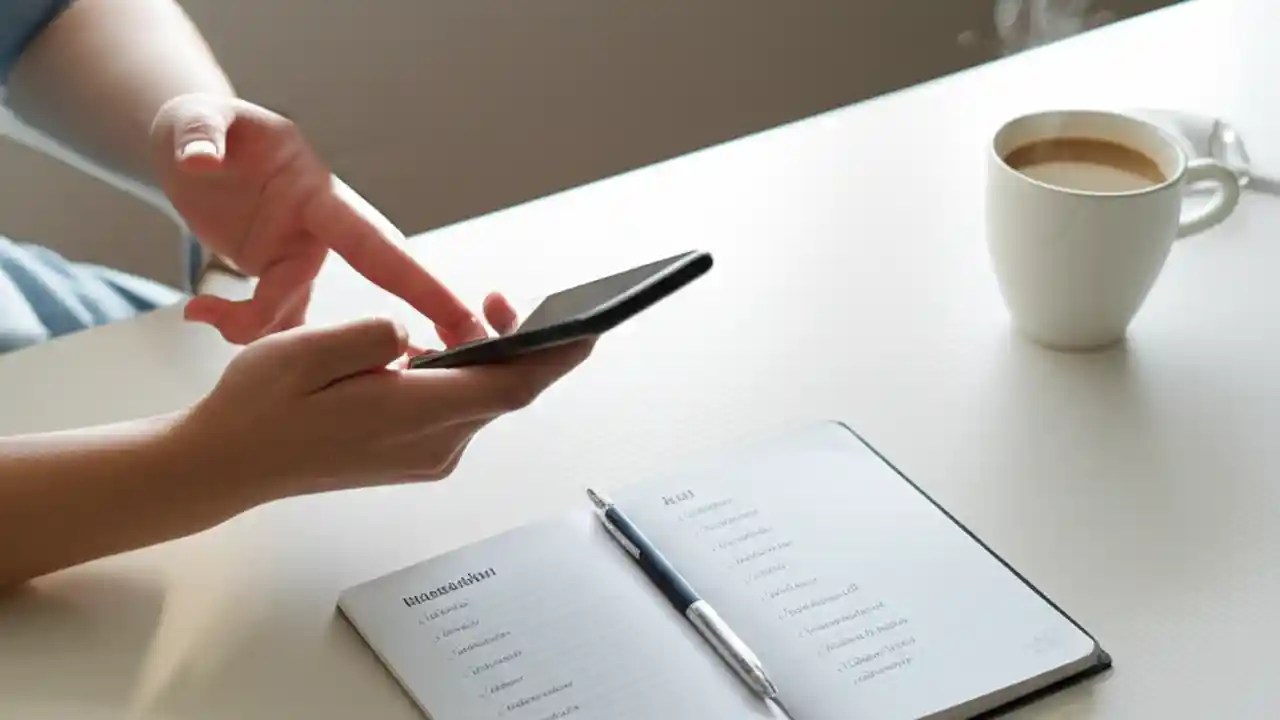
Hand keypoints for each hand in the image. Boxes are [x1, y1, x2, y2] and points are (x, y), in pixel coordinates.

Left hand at [150, 93, 484, 345]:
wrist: (191, 146)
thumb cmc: (203, 124)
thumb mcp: (197, 120)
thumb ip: (200, 138)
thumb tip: (200, 159)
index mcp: (318, 193)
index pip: (377, 244)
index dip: (421, 286)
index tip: (462, 321)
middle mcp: (319, 231)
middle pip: (339, 293)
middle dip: (366, 335)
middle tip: (402, 376)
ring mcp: (298, 255)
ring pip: (296, 317)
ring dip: (253, 327)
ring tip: (203, 312)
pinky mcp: (275, 275)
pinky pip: (270, 319)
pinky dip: (236, 325)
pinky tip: (200, 310)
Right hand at [176, 299, 591, 499]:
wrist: (228, 463)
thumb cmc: (260, 407)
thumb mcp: (309, 349)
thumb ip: (376, 334)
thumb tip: (416, 335)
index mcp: (413, 415)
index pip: (512, 387)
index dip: (558, 356)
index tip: (590, 327)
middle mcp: (433, 445)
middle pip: (503, 391)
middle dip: (516, 343)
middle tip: (497, 298)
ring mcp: (426, 457)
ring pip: (480, 400)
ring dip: (483, 359)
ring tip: (464, 318)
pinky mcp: (414, 458)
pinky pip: (456, 412)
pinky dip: (460, 378)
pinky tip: (433, 352)